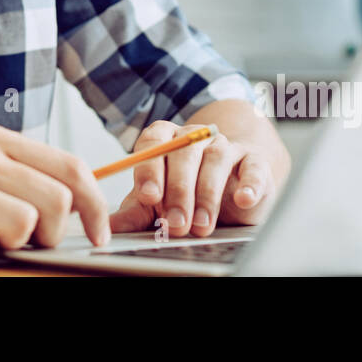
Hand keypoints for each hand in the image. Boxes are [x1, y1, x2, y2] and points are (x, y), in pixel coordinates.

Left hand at [109, 121, 277, 236]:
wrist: (232, 187)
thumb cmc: (187, 193)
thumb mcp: (158, 204)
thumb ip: (135, 211)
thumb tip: (107, 225)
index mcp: (166, 139)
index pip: (153, 142)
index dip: (150, 169)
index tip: (149, 197)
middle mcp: (194, 136)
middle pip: (184, 154)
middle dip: (179, 192)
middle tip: (176, 223)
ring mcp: (226, 145)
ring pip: (216, 160)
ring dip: (207, 195)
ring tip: (201, 225)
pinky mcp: (254, 160)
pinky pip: (253, 167)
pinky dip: (248, 184)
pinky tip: (242, 199)